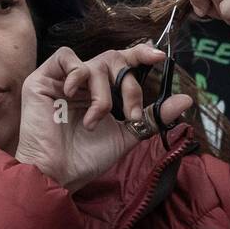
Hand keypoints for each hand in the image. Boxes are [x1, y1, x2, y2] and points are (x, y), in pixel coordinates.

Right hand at [13, 43, 193, 191]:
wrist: (59, 174)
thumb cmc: (87, 158)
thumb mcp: (127, 134)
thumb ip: (152, 115)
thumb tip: (186, 99)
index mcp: (101, 91)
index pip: (123, 63)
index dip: (140, 54)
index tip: (159, 57)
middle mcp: (83, 83)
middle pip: (113, 59)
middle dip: (128, 84)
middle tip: (130, 113)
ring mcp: (63, 80)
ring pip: (94, 63)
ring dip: (102, 93)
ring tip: (96, 120)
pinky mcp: (42, 79)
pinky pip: (65, 57)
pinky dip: (76, 72)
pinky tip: (73, 94)